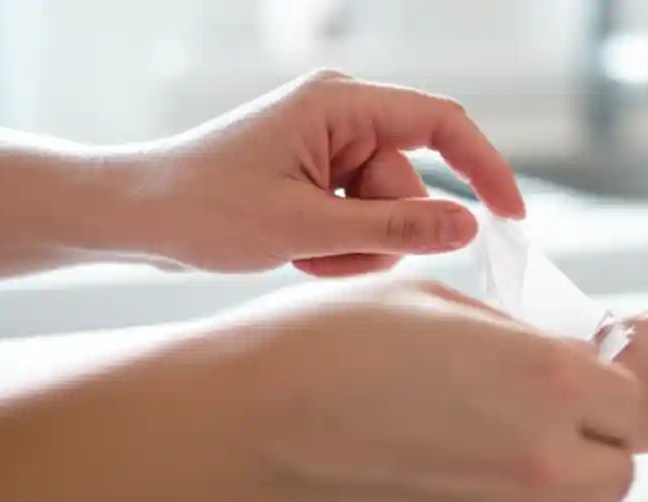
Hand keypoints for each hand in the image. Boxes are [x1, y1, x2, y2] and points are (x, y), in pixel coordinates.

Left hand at [128, 69, 524, 276]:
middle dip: (380, 233)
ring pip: (387, 213)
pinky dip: (337, 249)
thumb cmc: (204, 209)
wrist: (135, 217)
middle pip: (411, 183)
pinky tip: (292, 252)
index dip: (485, 168)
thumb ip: (394, 230)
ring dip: (354, 248)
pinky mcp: (318, 177)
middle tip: (324, 252)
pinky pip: (360, 222)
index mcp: (340, 103)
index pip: (442, 123)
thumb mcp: (307, 228)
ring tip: (298, 252)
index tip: (512, 217)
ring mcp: (328, 148)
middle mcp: (341, 116)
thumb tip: (469, 227)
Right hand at [209, 277, 638, 501]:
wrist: (242, 423)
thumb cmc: (321, 347)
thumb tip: (544, 359)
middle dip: (588, 454)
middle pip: (620, 476)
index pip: (630, 405)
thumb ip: (512, 335)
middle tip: (537, 437)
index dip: (598, 397)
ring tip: (519, 488)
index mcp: (548, 378)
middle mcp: (543, 458)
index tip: (565, 395)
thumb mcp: (432, 298)